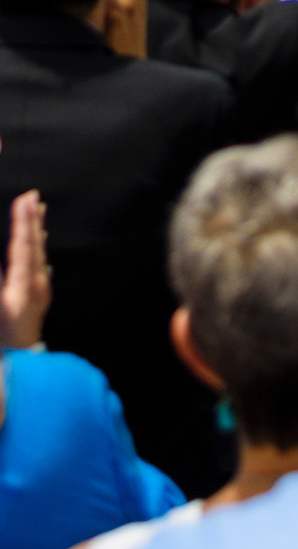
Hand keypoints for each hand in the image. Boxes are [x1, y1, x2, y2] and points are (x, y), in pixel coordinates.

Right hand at [0, 193, 49, 348]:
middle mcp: (36, 281)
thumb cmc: (3, 330)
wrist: (23, 354)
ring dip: (37, 227)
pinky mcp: (42, 291)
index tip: (23, 200)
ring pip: (40, 250)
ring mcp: (42, 286)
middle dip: (31, 218)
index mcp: (22, 284)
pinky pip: (41, 259)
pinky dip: (39, 243)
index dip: (22, 222)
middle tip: (32, 194)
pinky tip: (40, 234)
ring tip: (38, 206)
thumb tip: (2, 260)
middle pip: (34, 244)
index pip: (22, 246)